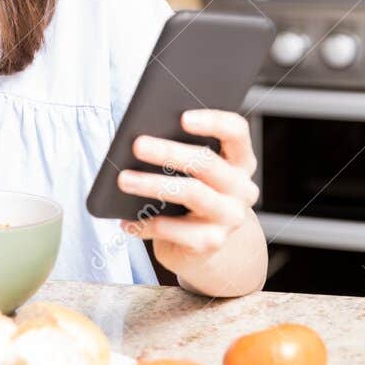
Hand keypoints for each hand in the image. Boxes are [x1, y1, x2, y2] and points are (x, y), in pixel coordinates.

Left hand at [115, 109, 258, 266]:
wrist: (203, 248)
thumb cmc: (189, 196)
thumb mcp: (191, 172)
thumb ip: (179, 152)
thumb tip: (141, 142)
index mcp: (240, 160)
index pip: (236, 131)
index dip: (213, 121)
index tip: (182, 117)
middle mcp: (242, 188)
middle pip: (207, 163)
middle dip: (169, 152)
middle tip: (137, 144)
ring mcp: (230, 217)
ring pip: (192, 193)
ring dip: (153, 184)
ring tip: (123, 179)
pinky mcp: (212, 242)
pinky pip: (173, 229)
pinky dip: (146, 223)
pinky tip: (126, 221)